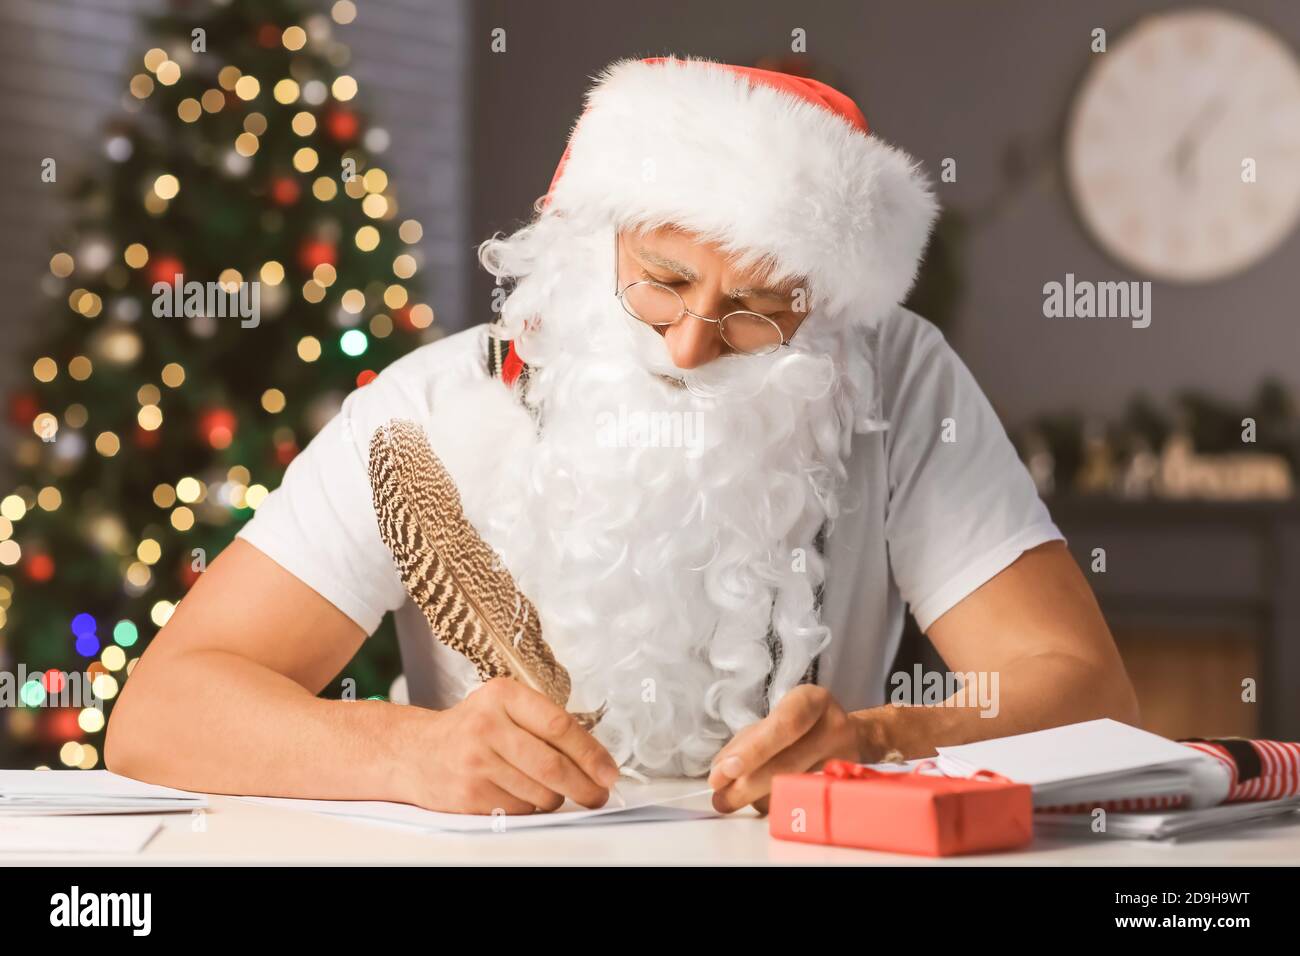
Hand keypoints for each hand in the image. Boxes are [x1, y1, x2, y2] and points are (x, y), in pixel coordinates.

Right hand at [396, 677, 620, 813]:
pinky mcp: (469, 795)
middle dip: (585, 786)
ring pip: (539, 793)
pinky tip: (515, 793)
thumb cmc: (471, 729)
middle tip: (598, 795)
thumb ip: (545, 724)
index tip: (609, 772)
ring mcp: (476, 762)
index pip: (559, 726)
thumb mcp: (504, 707)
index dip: (591, 753)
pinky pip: (519, 811)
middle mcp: (487, 726)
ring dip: (554, 798)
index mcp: (503, 696)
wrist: (416, 751)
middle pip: (552, 765)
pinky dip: (528, 808)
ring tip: (545, 788)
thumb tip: (596, 761)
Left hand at [707, 685, 868, 814]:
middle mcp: (833, 729)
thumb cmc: (805, 724)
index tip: (725, 769)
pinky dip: (772, 804)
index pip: (785, 725)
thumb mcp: (780, 715)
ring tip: (728, 800)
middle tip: (719, 796)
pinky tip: (757, 800)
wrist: (853, 736)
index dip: (754, 749)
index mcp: (814, 701)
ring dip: (755, 798)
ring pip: (793, 789)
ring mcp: (844, 761)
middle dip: (747, 784)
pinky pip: (802, 803)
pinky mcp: (843, 787)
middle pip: (788, 764)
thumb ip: (748, 739)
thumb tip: (720, 770)